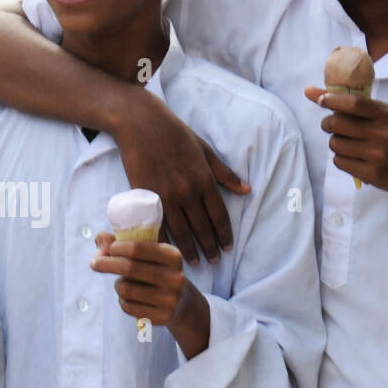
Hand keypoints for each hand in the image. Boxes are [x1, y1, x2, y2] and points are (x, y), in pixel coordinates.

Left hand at [90, 233, 210, 357]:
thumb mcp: (147, 253)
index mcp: (173, 256)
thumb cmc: (155, 270)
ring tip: (123, 284)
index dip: (117, 247)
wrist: (181, 303)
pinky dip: (123, 301)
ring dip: (118, 285)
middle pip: (129, 268)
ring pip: (125, 289)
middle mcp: (175, 277)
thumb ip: (120, 242)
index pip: (137, 248)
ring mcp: (170, 299)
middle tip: (94, 263)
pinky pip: (128, 307)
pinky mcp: (163, 317)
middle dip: (106, 264)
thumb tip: (99, 243)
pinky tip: (131, 298)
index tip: (109, 249)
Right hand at [112, 93, 248, 265]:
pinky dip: (164, 243)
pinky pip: (157, 227)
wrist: (141, 124)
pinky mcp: (146, 198)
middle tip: (214, 262)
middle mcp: (187, 192)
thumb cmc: (174, 134)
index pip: (219, 215)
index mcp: (204, 179)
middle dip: (209, 247)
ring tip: (194, 262)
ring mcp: (165, 197)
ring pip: (181, 232)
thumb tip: (246, 189)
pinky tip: (167, 252)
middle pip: (202, 228)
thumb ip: (224, 173)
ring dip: (189, 250)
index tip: (227, 248)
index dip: (224, 234)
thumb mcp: (205, 150)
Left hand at [304, 86, 387, 196]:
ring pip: (334, 144)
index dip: (332, 100)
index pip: (353, 103)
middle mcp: (382, 133)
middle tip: (331, 125)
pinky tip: (354, 159)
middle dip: (327, 124)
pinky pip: (338, 161)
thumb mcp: (379, 118)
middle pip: (336, 124)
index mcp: (386, 114)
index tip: (321, 100)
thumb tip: (308, 91)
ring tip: (349, 144)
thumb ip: (348, 105)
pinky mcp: (370, 172)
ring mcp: (377, 154)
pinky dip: (340, 159)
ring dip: (335, 143)